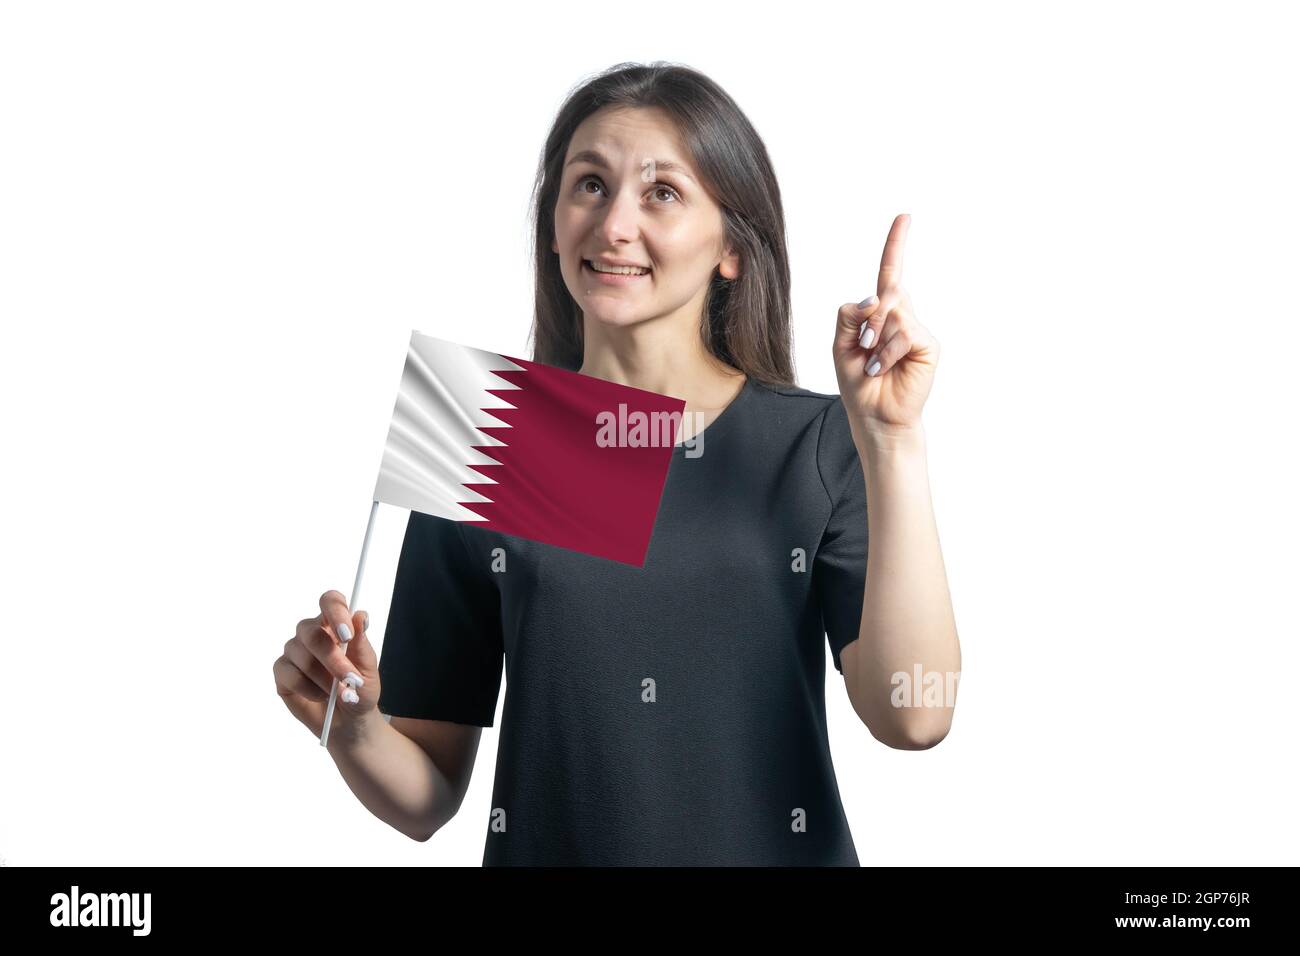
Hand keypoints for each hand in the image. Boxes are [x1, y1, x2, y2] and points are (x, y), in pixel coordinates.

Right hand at [273, 590, 380, 742]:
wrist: (349, 721)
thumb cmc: (360, 691)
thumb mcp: (368, 669)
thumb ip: (362, 643)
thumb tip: (360, 615)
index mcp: (336, 625)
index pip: (330, 602)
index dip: (335, 612)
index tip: (347, 635)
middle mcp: (312, 633)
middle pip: (311, 631)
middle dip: (332, 658)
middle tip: (350, 678)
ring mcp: (294, 651)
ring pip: (300, 654)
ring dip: (324, 678)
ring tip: (340, 693)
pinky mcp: (282, 672)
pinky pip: (290, 674)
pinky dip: (309, 688)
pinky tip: (321, 696)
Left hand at [832, 214, 939, 437]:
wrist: (874, 416)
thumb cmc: (858, 382)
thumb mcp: (841, 345)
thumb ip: (849, 316)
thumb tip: (876, 297)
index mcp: (880, 313)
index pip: (888, 272)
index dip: (896, 245)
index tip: (904, 217)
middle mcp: (902, 315)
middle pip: (886, 291)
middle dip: (868, 319)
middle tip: (864, 347)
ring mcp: (916, 329)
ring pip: (892, 313)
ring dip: (876, 339)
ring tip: (874, 363)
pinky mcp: (928, 343)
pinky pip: (903, 332)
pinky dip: (887, 351)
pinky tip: (883, 368)